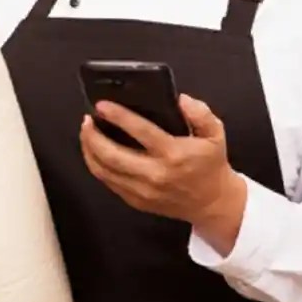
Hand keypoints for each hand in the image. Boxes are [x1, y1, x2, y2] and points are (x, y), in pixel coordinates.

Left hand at [81, 95, 247, 253]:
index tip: (102, 105)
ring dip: (89, 150)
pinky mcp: (136, 201)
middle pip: (111, 154)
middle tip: (87, 120)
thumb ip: (200, 113)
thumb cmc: (210, 165)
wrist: (212, 203)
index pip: (140, 131)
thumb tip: (181, 99)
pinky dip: (96, 166)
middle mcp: (155, 174)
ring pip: (104, 171)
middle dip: (93, 135)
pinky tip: (94, 152)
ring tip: (86, 133)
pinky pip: (108, 182)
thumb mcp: (215, 133)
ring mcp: (143, 190)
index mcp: (174, 154)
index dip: (118, 116)